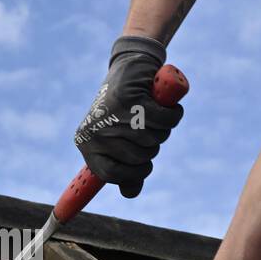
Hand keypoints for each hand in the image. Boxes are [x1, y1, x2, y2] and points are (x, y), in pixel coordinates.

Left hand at [73, 36, 184, 197]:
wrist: (132, 66)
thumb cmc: (127, 109)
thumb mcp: (123, 139)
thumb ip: (126, 168)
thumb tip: (130, 193)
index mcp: (87, 143)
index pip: (110, 175)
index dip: (133, 175)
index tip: (142, 165)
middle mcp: (95, 130)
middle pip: (138, 159)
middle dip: (151, 146)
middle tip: (146, 127)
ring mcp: (112, 114)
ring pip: (153, 139)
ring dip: (162, 129)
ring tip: (152, 113)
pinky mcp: (131, 97)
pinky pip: (164, 120)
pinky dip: (172, 114)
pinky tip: (165, 104)